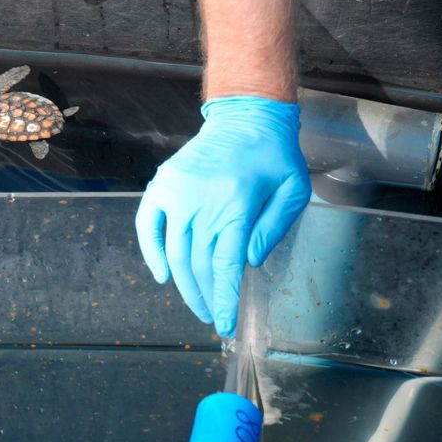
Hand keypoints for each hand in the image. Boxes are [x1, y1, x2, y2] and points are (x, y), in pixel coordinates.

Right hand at [135, 96, 309, 337]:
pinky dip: (151, 253)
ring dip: (184, 285)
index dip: (224, 300)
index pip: (226, 265)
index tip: (225, 325)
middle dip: (206, 298)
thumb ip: (273, 229)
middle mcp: (202, 200)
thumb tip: (248, 262)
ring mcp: (177, 192)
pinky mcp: (162, 184)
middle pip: (199, 265)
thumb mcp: (293, 191)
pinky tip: (163, 275)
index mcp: (236, 204)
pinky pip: (147, 226)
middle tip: (214, 317)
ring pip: (174, 253)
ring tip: (197, 304)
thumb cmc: (275, 156)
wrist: (246, 116)